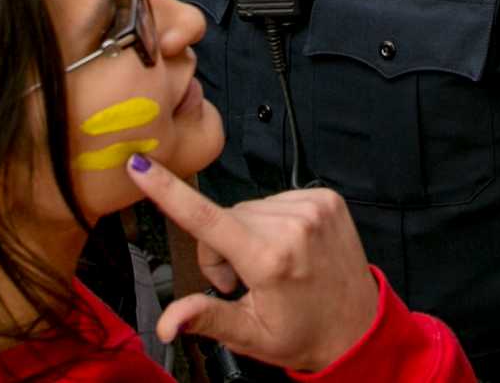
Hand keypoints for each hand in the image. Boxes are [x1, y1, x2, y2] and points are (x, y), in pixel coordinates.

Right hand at [129, 153, 380, 373]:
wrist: (358, 327)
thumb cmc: (304, 334)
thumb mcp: (251, 335)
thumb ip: (205, 318)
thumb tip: (167, 323)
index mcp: (269, 260)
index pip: (204, 219)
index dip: (168, 190)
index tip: (140, 164)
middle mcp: (292, 226)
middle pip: (224, 216)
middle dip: (221, 246)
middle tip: (242, 281)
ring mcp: (313, 206)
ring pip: (249, 207)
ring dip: (249, 233)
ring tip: (271, 266)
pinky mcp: (326, 197)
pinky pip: (276, 200)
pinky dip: (275, 222)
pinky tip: (290, 247)